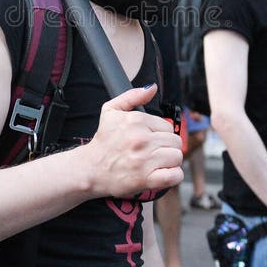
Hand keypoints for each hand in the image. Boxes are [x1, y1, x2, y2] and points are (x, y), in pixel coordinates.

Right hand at [86, 84, 183, 198]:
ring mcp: (144, 160)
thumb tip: (152, 88)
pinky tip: (161, 174)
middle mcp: (141, 139)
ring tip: (156, 163)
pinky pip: (174, 175)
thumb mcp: (111, 110)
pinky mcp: (146, 179)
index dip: (161, 134)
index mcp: (136, 121)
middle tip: (153, 153)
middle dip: (167, 148)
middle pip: (175, 142)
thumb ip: (132, 96)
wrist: (90, 169)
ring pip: (176, 157)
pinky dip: (173, 176)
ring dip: (170, 162)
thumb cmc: (103, 141)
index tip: (150, 140)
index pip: (168, 126)